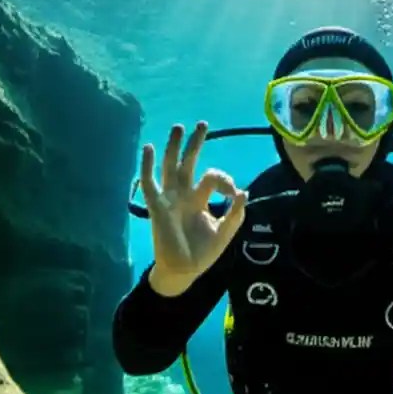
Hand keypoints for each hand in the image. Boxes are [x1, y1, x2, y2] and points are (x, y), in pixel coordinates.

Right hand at [140, 122, 247, 295]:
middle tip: (202, 124)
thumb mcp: (225, 232)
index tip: (235, 194)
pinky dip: (147, 166)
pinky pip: (149, 183)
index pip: (212, 177)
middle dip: (196, 143)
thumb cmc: (204, 252)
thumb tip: (245, 192)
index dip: (226, 180)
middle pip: (189, 162)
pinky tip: (148, 148)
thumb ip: (236, 214)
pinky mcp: (157, 207)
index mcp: (200, 198)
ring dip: (174, 147)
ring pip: (170, 166)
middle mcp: (184, 193)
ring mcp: (170, 198)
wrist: (184, 270)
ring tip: (178, 127)